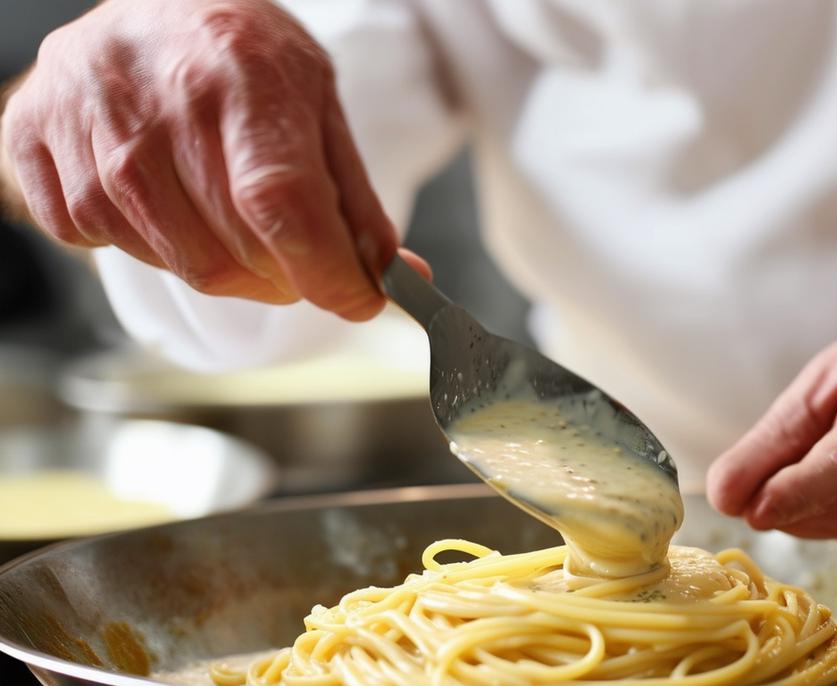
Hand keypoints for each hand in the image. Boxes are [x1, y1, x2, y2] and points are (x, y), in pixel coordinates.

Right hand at [0, 0, 426, 317]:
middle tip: (299, 255)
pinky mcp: (33, 143)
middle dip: (285, 275)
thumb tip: (399, 278)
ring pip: (174, 260)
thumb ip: (355, 198)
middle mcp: (158, 100)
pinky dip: (147, 242)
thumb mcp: (319, 102)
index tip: (359, 300)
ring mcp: (86, 123)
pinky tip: (163, 195)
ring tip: (229, 213)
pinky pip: (100, 243)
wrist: (153, 1)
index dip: (327, 273)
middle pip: (233, 250)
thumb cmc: (243, 54)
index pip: (283, 206)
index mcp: (243, 78)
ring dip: (223, 264)